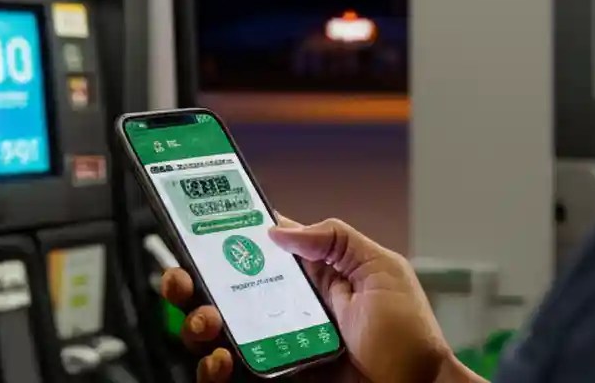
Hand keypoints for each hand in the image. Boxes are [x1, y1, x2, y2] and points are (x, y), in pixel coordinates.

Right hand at [162, 217, 468, 382]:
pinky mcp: (275, 377)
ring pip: (217, 333)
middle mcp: (286, 309)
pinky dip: (213, 367)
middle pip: (221, 291)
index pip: (256, 250)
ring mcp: (277, 346)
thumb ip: (335, 239)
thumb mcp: (381, 270)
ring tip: (208, 322)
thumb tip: (277, 227)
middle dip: (190, 283)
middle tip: (184, 282)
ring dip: (197, 324)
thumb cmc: (410, 336)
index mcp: (310, 276)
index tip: (193, 232)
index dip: (222, 239)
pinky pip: (231, 374)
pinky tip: (221, 359)